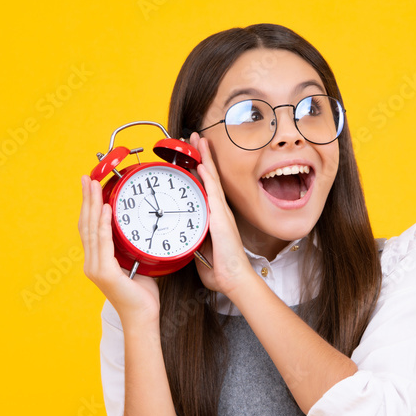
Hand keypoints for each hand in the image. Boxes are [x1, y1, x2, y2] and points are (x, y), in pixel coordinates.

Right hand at [78, 175, 158, 323]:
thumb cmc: (142, 295)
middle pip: (86, 224)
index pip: (89, 228)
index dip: (88, 207)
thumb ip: (129, 248)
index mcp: (97, 261)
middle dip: (87, 199)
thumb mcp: (134, 265)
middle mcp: (91, 263)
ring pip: (92, 230)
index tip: (90, 187)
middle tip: (87, 178)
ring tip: (94, 186)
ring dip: (93, 205)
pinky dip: (104, 224)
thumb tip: (134, 230)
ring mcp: (95, 268)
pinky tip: (106, 209)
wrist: (143, 317)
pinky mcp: (105, 273)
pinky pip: (103, 242)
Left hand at [190, 132, 256, 298]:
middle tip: (194, 137)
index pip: (205, 187)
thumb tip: (183, 235)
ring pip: (211, 179)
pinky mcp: (220, 218)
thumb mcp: (201, 250)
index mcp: (214, 216)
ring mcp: (220, 212)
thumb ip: (193, 240)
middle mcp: (219, 210)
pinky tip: (203, 164)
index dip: (199, 168)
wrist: (233, 278)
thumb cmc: (220, 269)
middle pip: (209, 176)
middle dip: (202, 155)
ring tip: (198, 141)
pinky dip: (208, 178)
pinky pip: (213, 193)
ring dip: (204, 159)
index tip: (193, 154)